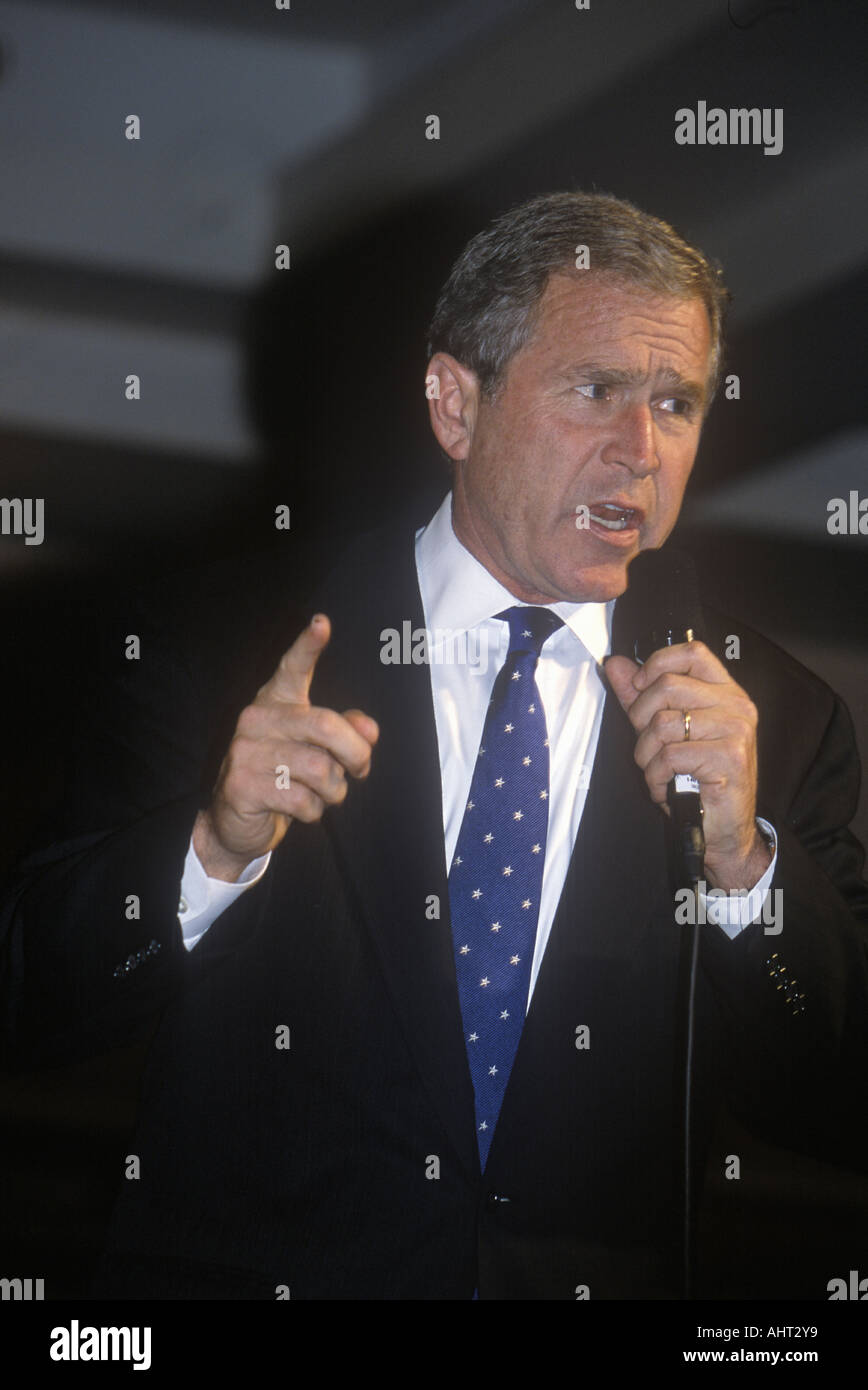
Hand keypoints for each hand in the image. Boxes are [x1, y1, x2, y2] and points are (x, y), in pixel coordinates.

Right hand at [193, 614, 378, 880]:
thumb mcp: (319, 751)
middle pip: (325, 726)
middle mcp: (256, 719)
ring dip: (334, 790)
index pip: (293, 668)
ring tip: (322, 794)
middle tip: (361, 770)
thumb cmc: (285, 778)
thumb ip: (347, 734)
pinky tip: (299, 809)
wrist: (236, 822)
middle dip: (356, 754)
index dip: (308, 646)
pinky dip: (313, 811)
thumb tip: (369, 730)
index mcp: (276, 701)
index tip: (322, 623)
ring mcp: (245, 751)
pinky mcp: (241, 785)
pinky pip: (302, 799)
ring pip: (319, 768)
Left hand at [604, 641, 771, 890]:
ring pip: (663, 723)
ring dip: (646, 755)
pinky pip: (670, 755)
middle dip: (640, 718)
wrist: (725, 830)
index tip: (638, 687)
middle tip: (647, 745)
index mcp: (725, 692)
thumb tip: (615, 663)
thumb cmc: (697, 780)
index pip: (692, 652)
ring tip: (658, 771)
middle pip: (668, 686)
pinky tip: (666, 788)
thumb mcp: (665, 732)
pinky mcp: (729, 757)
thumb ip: (640, 696)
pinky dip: (655, 777)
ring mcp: (736, 730)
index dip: (656, 664)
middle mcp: (736, 706)